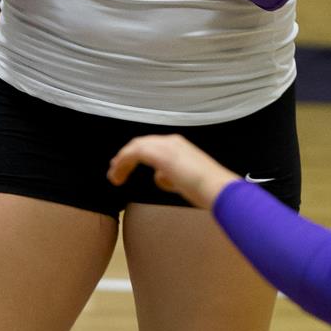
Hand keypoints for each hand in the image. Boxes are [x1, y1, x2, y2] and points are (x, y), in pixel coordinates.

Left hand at [106, 134, 236, 208]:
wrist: (217, 188)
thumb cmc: (207, 189)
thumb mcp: (187, 180)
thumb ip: (172, 176)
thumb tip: (161, 177)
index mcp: (180, 146)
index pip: (154, 146)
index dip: (138, 154)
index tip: (128, 166)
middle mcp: (172, 141)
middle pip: (142, 143)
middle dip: (127, 155)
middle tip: (115, 168)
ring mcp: (165, 146)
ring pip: (135, 147)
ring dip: (122, 161)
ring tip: (113, 176)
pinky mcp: (159, 154)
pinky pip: (133, 154)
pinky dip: (122, 164)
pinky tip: (117, 176)